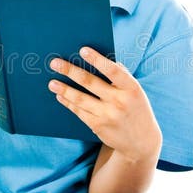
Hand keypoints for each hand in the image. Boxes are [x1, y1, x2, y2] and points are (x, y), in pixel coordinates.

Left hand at [48, 47, 161, 162]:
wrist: (141, 141)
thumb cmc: (135, 108)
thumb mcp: (135, 91)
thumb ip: (121, 76)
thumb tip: (99, 59)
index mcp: (132, 89)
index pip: (113, 71)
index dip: (97, 60)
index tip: (82, 50)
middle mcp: (120, 102)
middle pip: (90, 83)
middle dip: (70, 71)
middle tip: (54, 63)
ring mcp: (108, 115)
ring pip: (80, 99)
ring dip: (64, 89)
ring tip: (52, 82)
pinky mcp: (98, 126)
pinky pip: (79, 111)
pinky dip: (68, 103)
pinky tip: (60, 95)